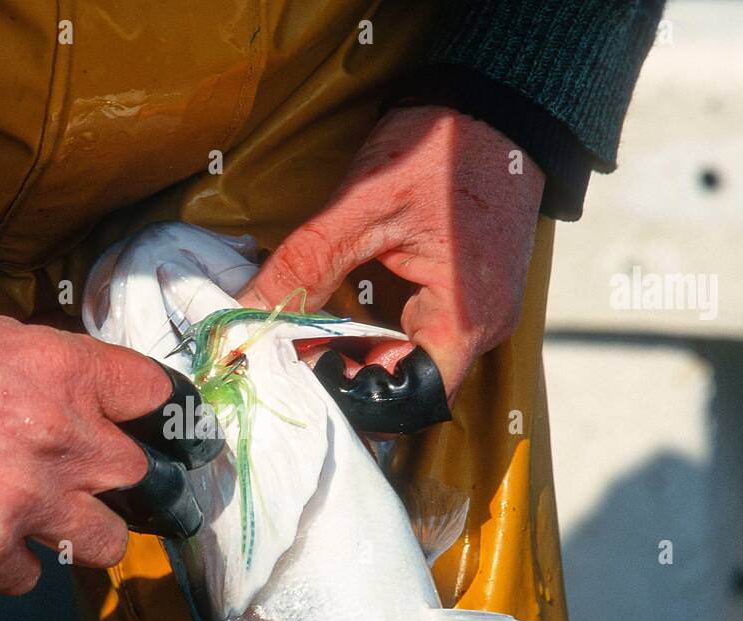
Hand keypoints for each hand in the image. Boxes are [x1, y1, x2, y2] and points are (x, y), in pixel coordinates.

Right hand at [0, 311, 209, 593]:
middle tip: (81, 484)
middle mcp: (64, 437)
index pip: (156, 397)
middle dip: (112, 483)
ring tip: (40, 525)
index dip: (158, 418)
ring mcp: (30, 499)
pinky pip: (29, 577)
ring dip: (77, 535)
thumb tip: (89, 398)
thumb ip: (53, 372)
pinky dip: (7, 565)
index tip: (156, 434)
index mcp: (66, 372)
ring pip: (105, 543)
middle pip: (140, 478)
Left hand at [238, 105, 543, 422]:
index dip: (354, 397)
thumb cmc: (442, 147)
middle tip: (292, 351)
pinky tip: (342, 314)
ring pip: (412, 360)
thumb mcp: (362, 206)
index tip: (303, 371)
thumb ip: (304, 265)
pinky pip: (424, 333)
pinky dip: (381, 332)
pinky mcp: (471, 294)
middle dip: (348, 374)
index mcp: (465, 319)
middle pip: (407, 384)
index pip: (408, 398)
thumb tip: (245, 313)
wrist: (497, 99)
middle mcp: (483, 328)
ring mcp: (481, 312)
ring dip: (361, 352)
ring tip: (310, 333)